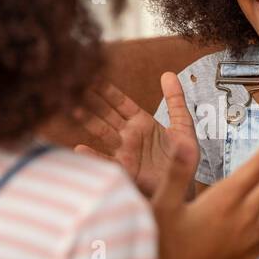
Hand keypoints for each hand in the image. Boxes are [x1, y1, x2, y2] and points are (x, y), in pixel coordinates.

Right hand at [72, 72, 195, 198]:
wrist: (184, 184)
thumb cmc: (182, 156)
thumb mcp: (182, 124)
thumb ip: (175, 100)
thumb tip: (169, 73)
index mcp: (141, 122)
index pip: (120, 102)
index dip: (107, 90)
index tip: (94, 76)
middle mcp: (128, 134)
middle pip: (106, 114)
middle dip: (92, 101)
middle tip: (75, 86)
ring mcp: (124, 151)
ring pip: (103, 132)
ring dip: (88, 121)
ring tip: (74, 109)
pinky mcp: (125, 169)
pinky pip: (107, 161)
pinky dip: (93, 156)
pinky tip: (80, 148)